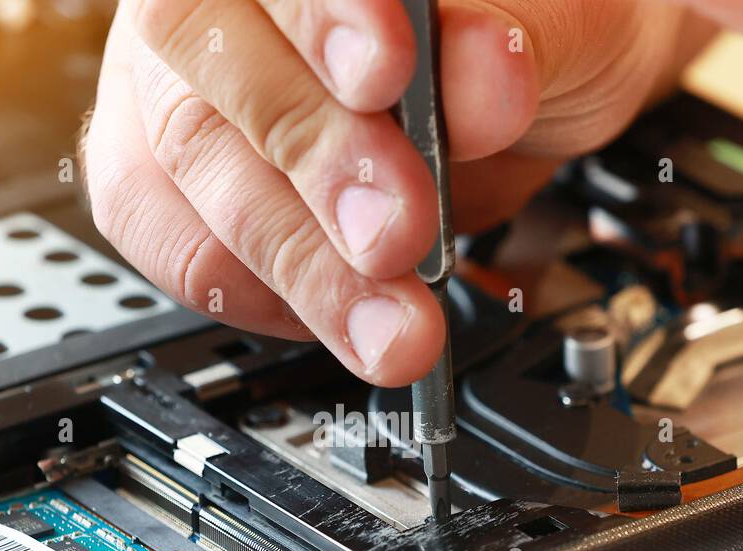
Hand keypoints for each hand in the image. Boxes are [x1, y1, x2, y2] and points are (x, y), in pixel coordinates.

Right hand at [84, 1, 689, 385]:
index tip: (386, 76)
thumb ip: (523, 39)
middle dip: (312, 158)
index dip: (318, 16)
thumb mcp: (566, 22)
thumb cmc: (530, 36)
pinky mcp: (176, 181)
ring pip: (182, 168)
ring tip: (394, 327)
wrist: (520, 101)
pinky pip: (178, 245)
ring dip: (297, 265)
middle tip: (397, 235)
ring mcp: (182, 83)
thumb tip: (481, 83)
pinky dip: (261, 296)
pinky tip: (343, 316)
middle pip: (204, 52)